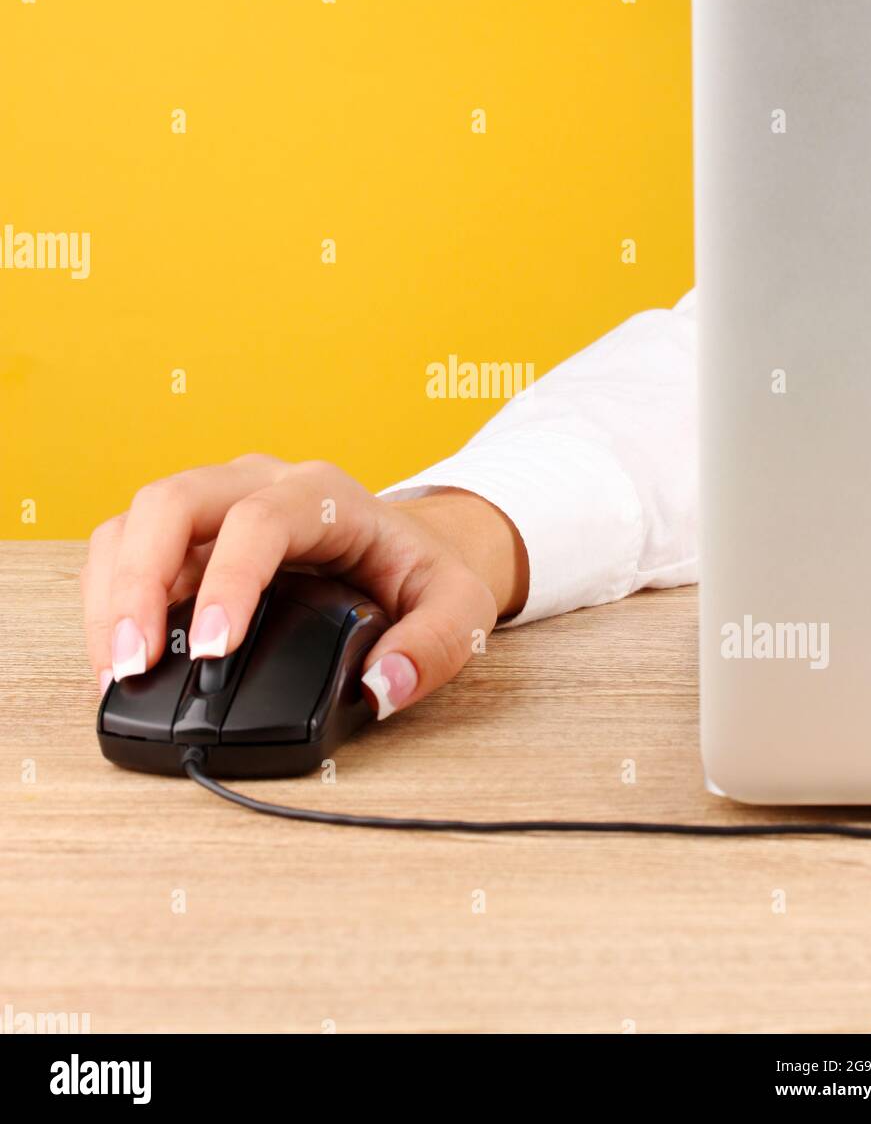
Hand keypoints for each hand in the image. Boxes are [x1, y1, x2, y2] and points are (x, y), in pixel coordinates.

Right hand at [81, 455, 528, 718]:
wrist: (409, 544)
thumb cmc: (422, 571)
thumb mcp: (460, 605)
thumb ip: (435, 646)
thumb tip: (383, 687)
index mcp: (325, 494)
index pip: (260, 520)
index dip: (228, 581)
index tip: (209, 651)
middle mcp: (260, 483)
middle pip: (174, 501)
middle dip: (140, 580)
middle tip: (133, 664)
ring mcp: (217, 502)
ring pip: (136, 520)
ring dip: (114, 592)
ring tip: (115, 671)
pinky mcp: (190, 534)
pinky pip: (128, 546)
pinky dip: (111, 596)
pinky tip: (119, 654)